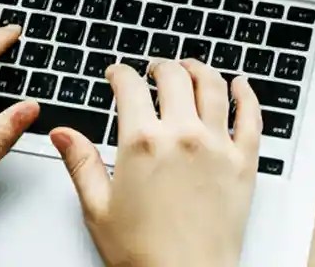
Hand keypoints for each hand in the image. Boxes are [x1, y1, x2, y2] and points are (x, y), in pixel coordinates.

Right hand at [51, 59, 261, 266]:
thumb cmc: (142, 253)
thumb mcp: (97, 207)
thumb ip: (80, 162)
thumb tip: (63, 133)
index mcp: (142, 142)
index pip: (129, 87)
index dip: (120, 73)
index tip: (118, 74)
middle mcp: (182, 135)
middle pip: (174, 77)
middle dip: (160, 66)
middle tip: (154, 69)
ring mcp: (217, 146)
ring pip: (213, 86)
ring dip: (199, 69)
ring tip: (191, 68)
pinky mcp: (243, 162)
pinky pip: (251, 116)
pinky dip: (247, 94)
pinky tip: (241, 85)